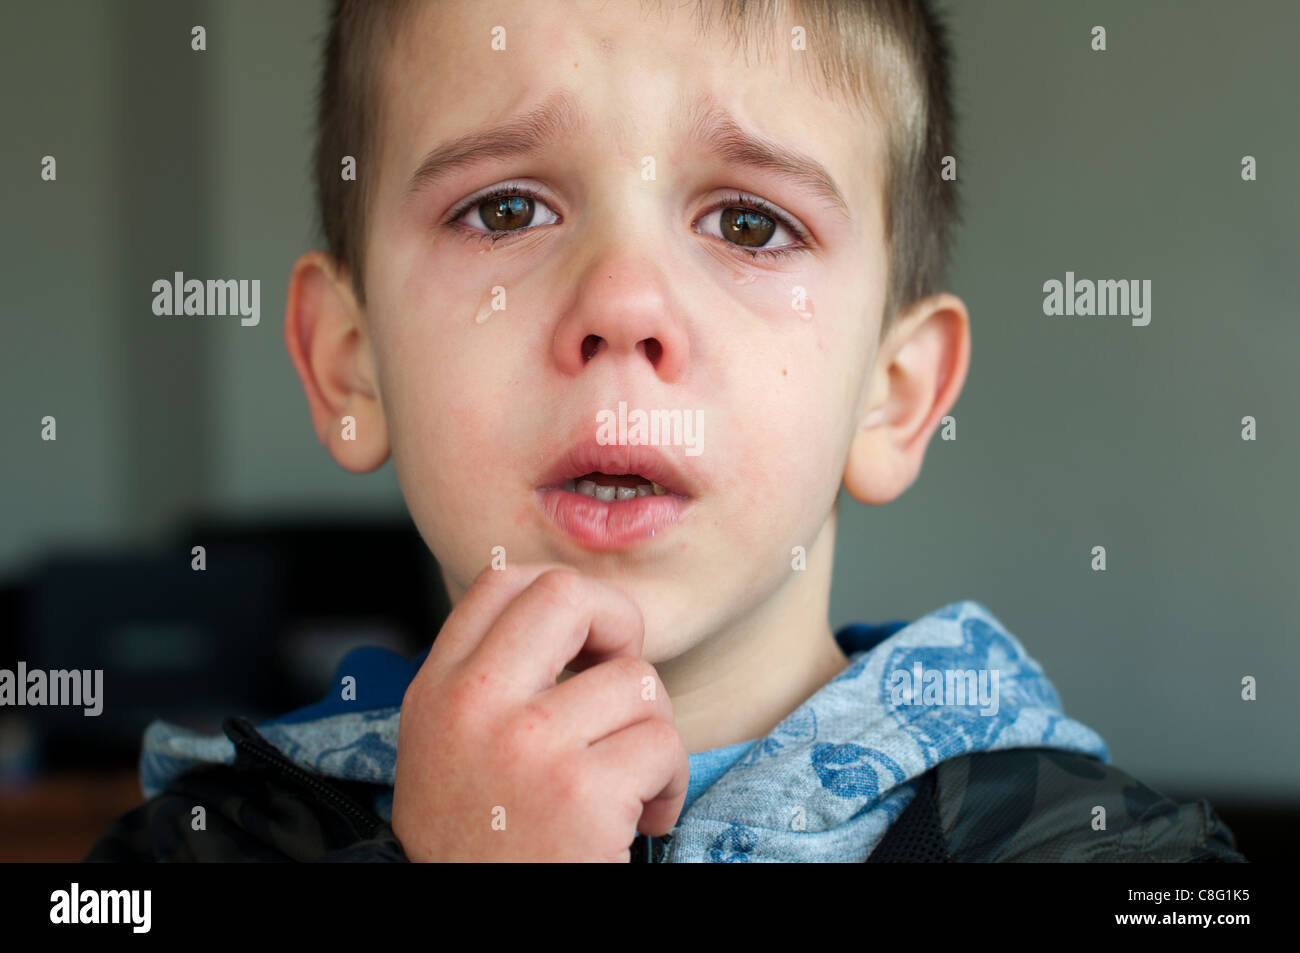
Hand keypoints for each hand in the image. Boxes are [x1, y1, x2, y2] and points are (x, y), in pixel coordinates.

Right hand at [392, 563, 688, 860]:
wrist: (476, 929)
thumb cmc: (482, 845)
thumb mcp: (451, 748)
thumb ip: (491, 682)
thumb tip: (575, 624)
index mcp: (437, 690)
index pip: (501, 582)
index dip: (563, 601)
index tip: (584, 645)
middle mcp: (472, 705)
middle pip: (569, 595)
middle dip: (619, 627)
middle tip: (623, 679)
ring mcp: (526, 743)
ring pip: (637, 681)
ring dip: (651, 736)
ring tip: (626, 784)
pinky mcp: (581, 790)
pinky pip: (663, 744)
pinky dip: (668, 786)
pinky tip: (638, 821)